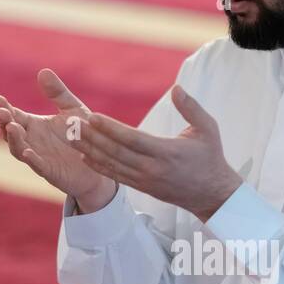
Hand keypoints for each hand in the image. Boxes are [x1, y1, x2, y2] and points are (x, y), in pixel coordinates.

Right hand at [0, 69, 115, 209]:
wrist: (101, 160)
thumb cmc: (84, 134)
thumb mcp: (72, 109)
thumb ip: (58, 93)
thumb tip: (42, 70)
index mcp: (35, 125)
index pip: (14, 115)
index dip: (5, 108)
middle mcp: (33, 141)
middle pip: (11, 132)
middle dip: (4, 122)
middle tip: (1, 112)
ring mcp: (40, 157)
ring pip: (19, 150)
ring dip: (14, 139)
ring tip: (12, 128)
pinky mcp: (51, 172)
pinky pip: (38, 167)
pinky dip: (32, 160)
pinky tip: (28, 153)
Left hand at [76, 85, 241, 220]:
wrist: (212, 195)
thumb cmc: (211, 157)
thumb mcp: (208, 129)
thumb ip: (191, 108)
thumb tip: (176, 88)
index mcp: (167, 152)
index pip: (133, 139)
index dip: (111, 128)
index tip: (92, 116)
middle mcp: (152, 168)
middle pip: (116, 152)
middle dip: (92, 137)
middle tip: (72, 123)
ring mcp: (145, 180)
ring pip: (112, 164)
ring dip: (90, 150)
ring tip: (71, 136)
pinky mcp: (142, 187)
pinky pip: (116, 176)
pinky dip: (99, 165)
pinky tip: (84, 155)